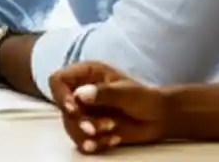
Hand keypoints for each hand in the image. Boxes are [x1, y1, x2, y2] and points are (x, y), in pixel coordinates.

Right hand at [48, 62, 167, 153]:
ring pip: (70, 126)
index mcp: (86, 75)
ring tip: (110, 131)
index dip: (61, 95)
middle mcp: (81, 92)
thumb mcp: (126, 91)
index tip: (73, 108)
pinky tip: (112, 140)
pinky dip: (95, 144)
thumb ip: (103, 93)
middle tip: (94, 128)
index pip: (58, 81)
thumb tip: (80, 95)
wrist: (160, 118)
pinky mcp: (90, 128)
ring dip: (87, 134)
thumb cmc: (146, 98)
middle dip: (79, 121)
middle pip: (63, 108)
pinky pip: (82, 140)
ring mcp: (85, 111)